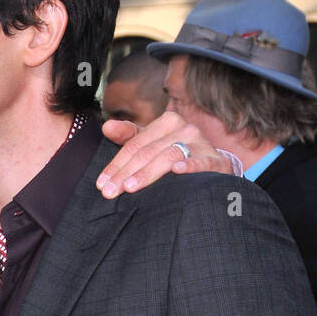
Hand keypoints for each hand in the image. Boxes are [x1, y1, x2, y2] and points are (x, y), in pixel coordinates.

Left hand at [96, 110, 233, 198]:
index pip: (135, 144)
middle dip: (125, 174)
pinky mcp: (215, 161)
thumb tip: (106, 127)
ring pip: (168, 156)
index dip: (116, 165)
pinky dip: (189, 165)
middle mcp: (184, 129)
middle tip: (109, 193)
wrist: (213, 166)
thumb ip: (129, 136)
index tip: (101, 184)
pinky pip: (200, 162)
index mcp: (167, 122)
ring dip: (147, 173)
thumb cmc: (176, 155)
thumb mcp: (152, 143)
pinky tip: (177, 171)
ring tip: (130, 188)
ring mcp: (201, 144)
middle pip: (148, 152)